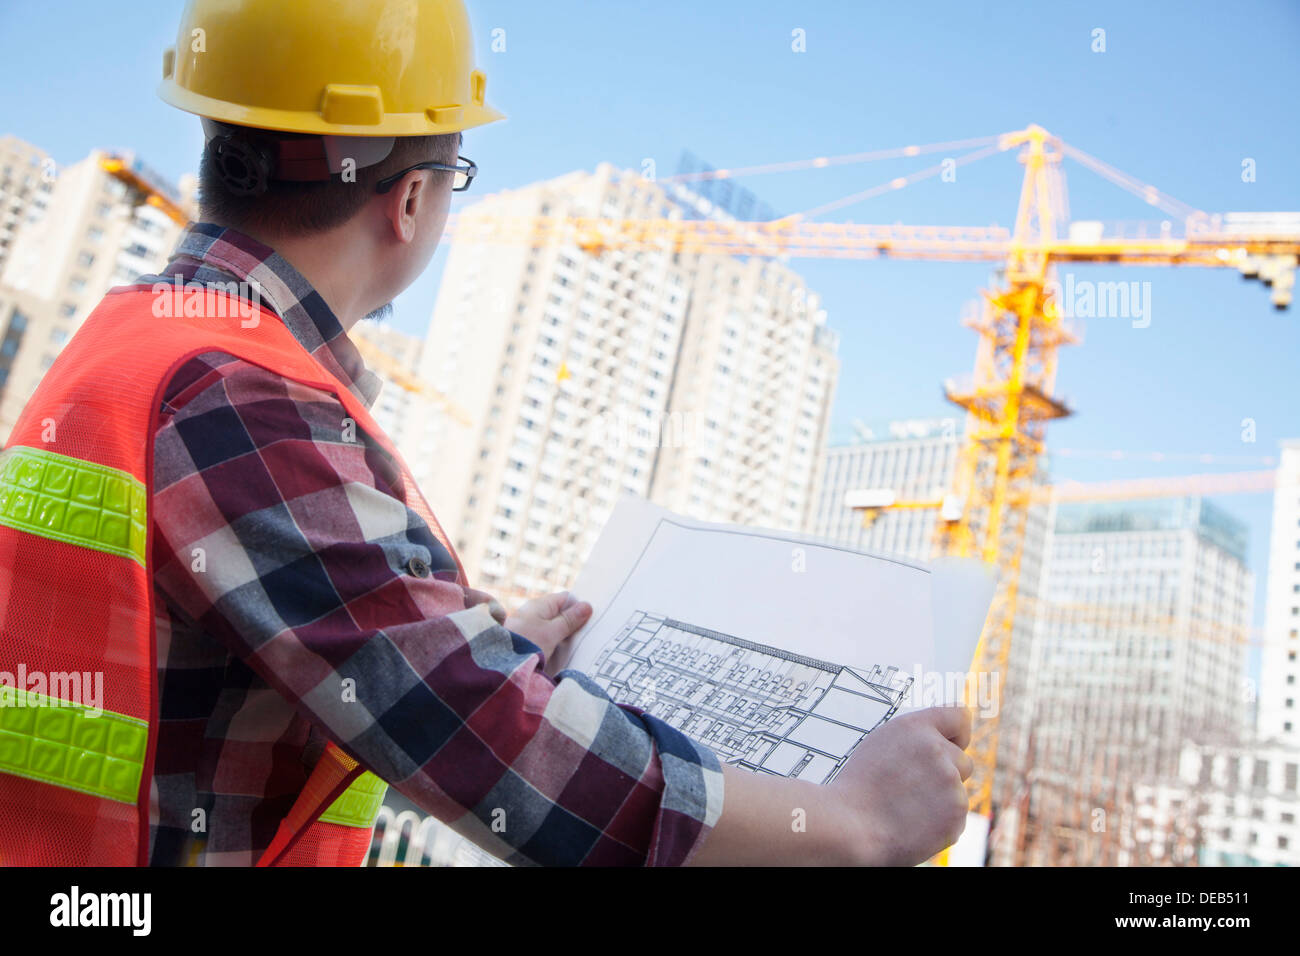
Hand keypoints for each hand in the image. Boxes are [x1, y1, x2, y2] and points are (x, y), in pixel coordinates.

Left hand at [504, 591, 592, 676]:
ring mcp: (529, 630)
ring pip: (553, 630)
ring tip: (579, 648)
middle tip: (590, 635)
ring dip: (564, 638)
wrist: (499, 667)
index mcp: (539, 606)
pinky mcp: (526, 645)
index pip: (565, 599)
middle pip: (560, 615)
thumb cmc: (525, 645)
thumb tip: (587, 605)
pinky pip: (545, 642)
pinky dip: (554, 647)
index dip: (579, 607)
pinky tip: (563, 656)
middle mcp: (533, 615)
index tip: (593, 619)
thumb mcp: (551, 632)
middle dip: (573, 624)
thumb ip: (569, 620)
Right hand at [828, 705, 973, 865]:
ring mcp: (950, 782)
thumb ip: (915, 739)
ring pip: (958, 793)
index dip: (958, 734)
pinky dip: (939, 825)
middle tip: (917, 789)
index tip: (954, 745)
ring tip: (906, 809)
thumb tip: (942, 742)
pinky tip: (913, 824)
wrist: (851, 824)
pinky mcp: (956, 813)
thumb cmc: (859, 786)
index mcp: (916, 728)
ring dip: (941, 802)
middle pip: (963, 762)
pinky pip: (955, 819)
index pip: (959, 717)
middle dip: (948, 775)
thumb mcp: (881, 743)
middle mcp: (937, 750)